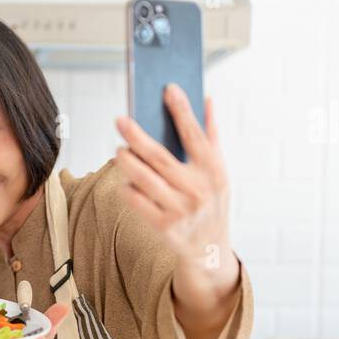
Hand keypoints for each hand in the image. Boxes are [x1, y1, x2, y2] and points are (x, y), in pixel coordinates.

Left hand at [115, 88, 232, 273]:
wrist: (210, 249)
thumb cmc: (212, 201)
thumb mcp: (219, 171)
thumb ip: (212, 135)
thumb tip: (207, 100)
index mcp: (213, 171)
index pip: (195, 135)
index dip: (182, 111)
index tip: (169, 88)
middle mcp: (197, 190)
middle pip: (161, 158)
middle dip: (138, 136)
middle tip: (121, 119)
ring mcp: (179, 209)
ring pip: (145, 180)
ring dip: (127, 162)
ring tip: (119, 149)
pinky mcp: (163, 226)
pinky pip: (137, 202)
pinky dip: (128, 188)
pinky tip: (124, 178)